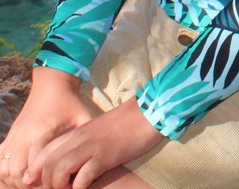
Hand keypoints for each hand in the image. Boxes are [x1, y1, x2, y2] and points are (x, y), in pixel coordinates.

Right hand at [0, 70, 93, 188]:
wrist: (52, 83)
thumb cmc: (69, 102)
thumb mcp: (82, 116)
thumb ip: (86, 135)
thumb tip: (94, 155)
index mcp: (41, 132)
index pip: (34, 167)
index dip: (42, 180)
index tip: (54, 183)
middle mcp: (23, 137)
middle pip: (16, 173)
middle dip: (28, 185)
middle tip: (43, 186)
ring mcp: (14, 137)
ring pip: (4, 170)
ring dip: (15, 181)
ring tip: (32, 183)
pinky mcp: (9, 137)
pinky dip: (5, 173)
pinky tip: (19, 175)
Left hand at [24, 100, 161, 188]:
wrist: (149, 112)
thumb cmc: (126, 122)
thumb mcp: (97, 130)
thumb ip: (82, 143)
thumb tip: (71, 163)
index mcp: (76, 133)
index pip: (44, 153)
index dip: (35, 171)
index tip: (35, 183)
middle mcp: (79, 139)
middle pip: (47, 164)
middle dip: (46, 183)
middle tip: (58, 188)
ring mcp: (91, 147)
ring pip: (58, 171)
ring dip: (60, 186)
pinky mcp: (105, 156)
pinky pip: (82, 178)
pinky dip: (79, 188)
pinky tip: (86, 186)